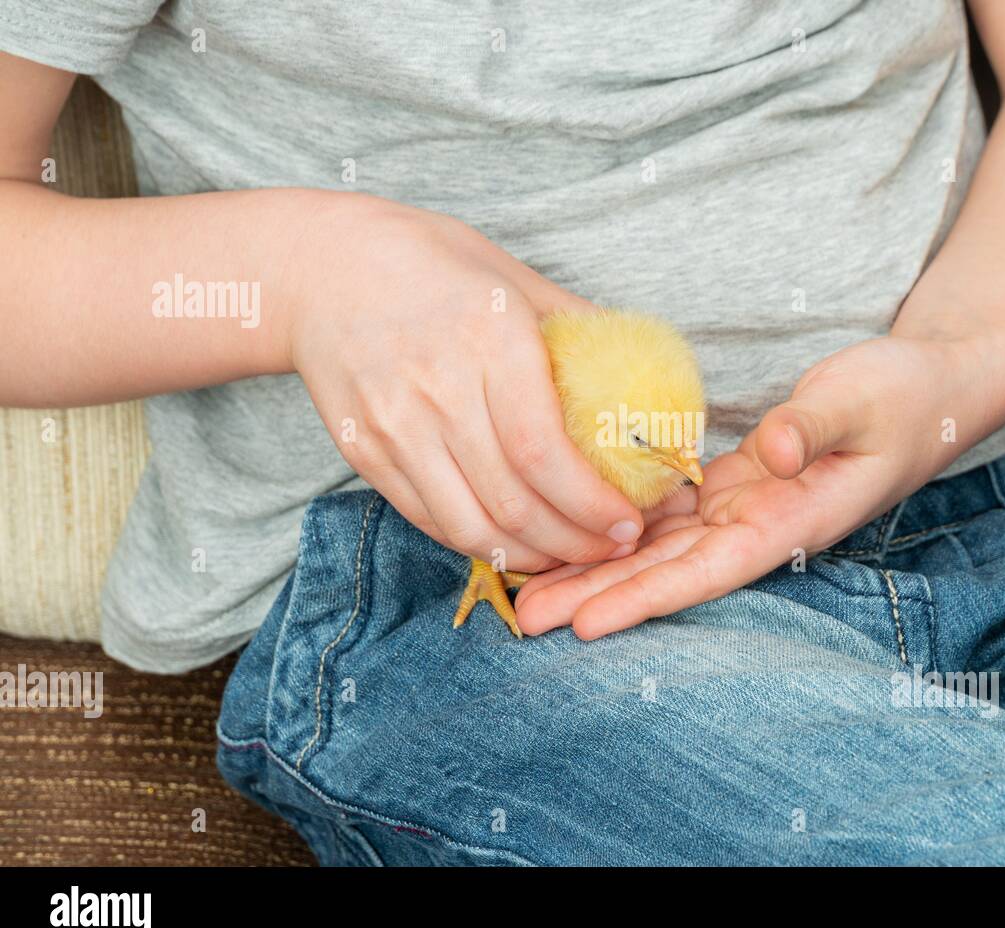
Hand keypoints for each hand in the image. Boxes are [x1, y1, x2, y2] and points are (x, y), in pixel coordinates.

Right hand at [286, 193, 642, 571]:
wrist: (322, 266)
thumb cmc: (432, 264)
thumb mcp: (516, 278)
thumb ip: (582, 328)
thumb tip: (652, 378)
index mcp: (487, 341)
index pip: (543, 453)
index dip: (591, 504)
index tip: (629, 522)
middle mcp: (437, 391)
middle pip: (512, 502)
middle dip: (574, 543)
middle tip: (611, 547)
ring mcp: (394, 427)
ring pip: (469, 527)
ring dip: (529, 556)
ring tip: (569, 555)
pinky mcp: (364, 453)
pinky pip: (429, 520)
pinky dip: (478, 544)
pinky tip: (514, 542)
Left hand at [514, 334, 983, 637]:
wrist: (926, 390)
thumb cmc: (903, 397)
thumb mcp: (864, 402)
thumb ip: (814, 425)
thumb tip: (773, 451)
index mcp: (792, 524)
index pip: (706, 572)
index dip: (645, 599)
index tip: (585, 622)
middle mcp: (758, 527)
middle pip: (666, 573)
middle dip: (597, 596)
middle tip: (524, 618)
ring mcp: (742, 508)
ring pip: (657, 548)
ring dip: (596, 567)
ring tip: (528, 587)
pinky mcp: (732, 484)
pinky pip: (666, 513)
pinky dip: (619, 525)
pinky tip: (570, 530)